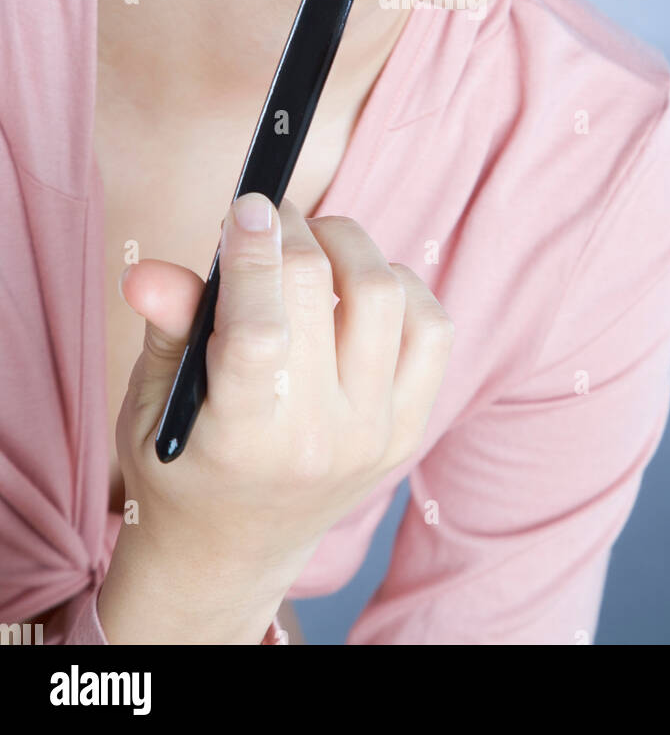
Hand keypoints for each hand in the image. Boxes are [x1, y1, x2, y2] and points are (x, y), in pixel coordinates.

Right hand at [98, 192, 454, 642]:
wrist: (233, 553)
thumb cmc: (183, 466)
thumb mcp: (151, 407)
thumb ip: (168, 331)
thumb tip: (149, 273)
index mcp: (242, 440)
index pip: (261, 329)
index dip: (254, 253)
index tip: (246, 204)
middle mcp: (320, 441)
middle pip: (322, 290)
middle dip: (292, 231)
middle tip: (268, 216)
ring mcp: (375, 435)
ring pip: (387, 295)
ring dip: (348, 245)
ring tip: (312, 245)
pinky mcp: (409, 428)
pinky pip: (432, 326)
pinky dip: (400, 285)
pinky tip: (358, 284)